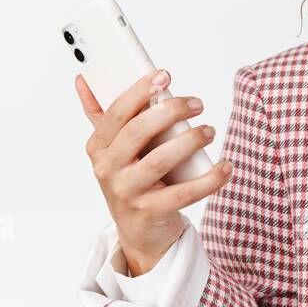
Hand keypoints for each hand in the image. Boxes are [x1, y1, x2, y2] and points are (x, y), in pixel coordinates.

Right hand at [76, 69, 232, 276]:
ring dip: (190, 141)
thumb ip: (101, 115)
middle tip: (197, 104)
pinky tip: (225, 166)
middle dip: (170, 111)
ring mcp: (127, 193)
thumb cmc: (131, 180)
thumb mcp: (113, 150)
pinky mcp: (150, 212)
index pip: (116, 112)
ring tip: (209, 131)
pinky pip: (184, 193)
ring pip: (160, 160)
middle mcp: (108, 170)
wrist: (140, 231)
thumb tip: (83, 79)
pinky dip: (209, 179)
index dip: (139, 91)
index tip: (164, 75)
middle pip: (138, 132)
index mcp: (98, 148)